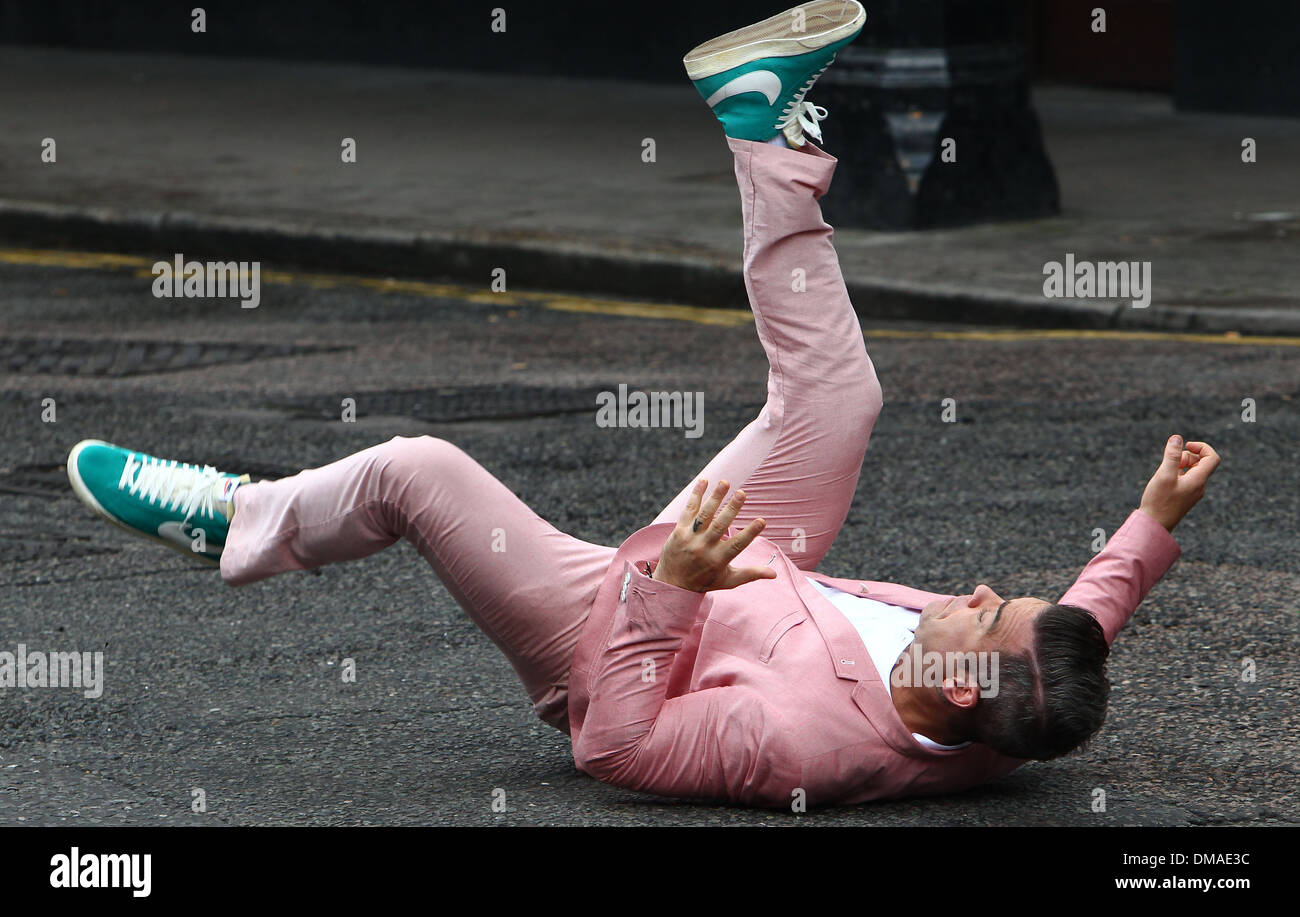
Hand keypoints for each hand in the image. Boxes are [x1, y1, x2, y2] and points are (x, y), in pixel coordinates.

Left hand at [651, 479, 778, 591]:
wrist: (672, 584)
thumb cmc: (705, 581)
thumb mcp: (728, 581)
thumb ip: (751, 574)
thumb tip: (774, 574)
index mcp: (718, 560)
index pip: (736, 544)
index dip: (750, 533)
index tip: (762, 520)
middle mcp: (704, 548)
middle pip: (719, 526)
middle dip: (731, 509)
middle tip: (742, 493)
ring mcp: (690, 538)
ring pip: (704, 515)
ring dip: (715, 497)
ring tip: (725, 482)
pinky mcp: (679, 530)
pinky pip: (689, 510)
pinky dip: (696, 495)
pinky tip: (704, 481)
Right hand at [1139, 435, 1220, 531]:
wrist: (1154, 525)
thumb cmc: (1159, 501)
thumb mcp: (1164, 475)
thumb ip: (1171, 455)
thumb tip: (1177, 438)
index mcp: (1198, 480)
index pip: (1212, 458)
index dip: (1202, 447)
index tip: (1185, 446)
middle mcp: (1199, 487)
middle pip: (1201, 463)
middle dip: (1186, 456)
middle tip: (1170, 462)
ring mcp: (1192, 493)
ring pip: (1192, 471)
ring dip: (1180, 465)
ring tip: (1164, 472)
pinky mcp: (1184, 497)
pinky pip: (1185, 479)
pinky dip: (1176, 474)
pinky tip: (1163, 481)